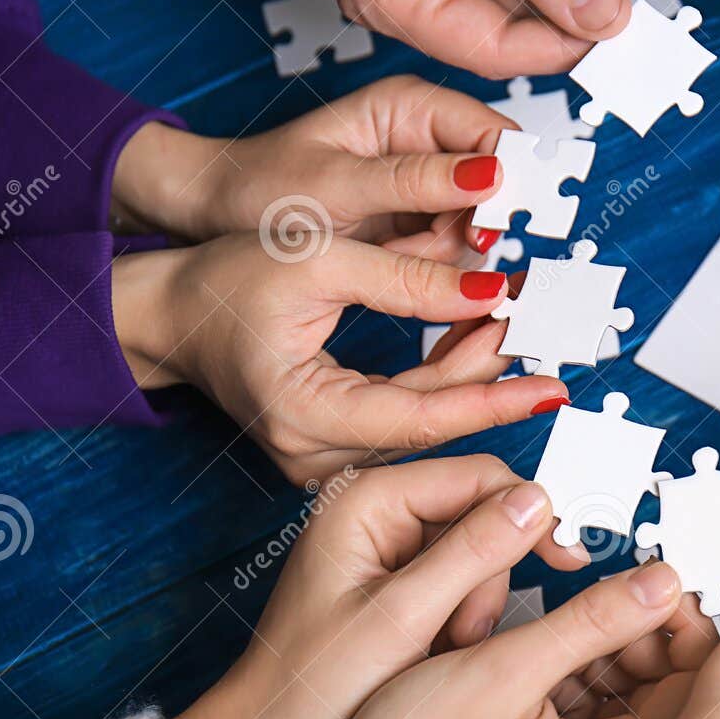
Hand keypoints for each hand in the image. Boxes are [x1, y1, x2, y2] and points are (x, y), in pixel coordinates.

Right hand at [110, 234, 569, 484]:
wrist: (166, 313)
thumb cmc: (224, 282)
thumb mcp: (320, 260)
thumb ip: (409, 279)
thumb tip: (492, 290)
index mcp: (308, 416)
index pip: (425, 417)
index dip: (495, 402)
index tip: (553, 390)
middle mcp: (316, 454)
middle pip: (430, 423)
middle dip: (492, 378)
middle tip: (545, 334)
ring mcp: (321, 458)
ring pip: (421, 422)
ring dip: (471, 374)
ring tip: (515, 323)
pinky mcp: (330, 446)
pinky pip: (401, 417)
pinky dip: (440, 380)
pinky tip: (476, 338)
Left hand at [112, 76, 510, 260]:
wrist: (215, 222)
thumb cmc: (258, 187)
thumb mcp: (335, 187)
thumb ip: (415, 182)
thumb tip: (492, 176)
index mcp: (411, 107)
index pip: (496, 134)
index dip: (510, 180)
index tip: (495, 224)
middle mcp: (426, 139)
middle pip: (497, 185)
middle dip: (470, 225)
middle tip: (422, 247)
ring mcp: (425, 183)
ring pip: (479, 224)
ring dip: (446, 253)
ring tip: (386, 252)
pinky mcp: (417, 221)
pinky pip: (453, 249)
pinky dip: (431, 268)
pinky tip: (391, 265)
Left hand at [144, 454, 587, 718]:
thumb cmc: (312, 687)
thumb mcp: (403, 618)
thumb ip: (472, 553)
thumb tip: (538, 503)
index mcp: (365, 498)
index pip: (478, 474)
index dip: (530, 512)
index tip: (566, 554)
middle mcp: (376, 506)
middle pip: (483, 509)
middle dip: (490, 573)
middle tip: (472, 630)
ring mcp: (387, 540)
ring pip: (480, 547)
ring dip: (478, 601)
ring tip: (444, 646)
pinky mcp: (398, 572)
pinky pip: (462, 575)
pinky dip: (465, 612)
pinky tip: (442, 645)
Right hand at [211, 562, 713, 718]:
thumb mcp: (507, 667)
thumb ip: (594, 619)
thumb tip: (661, 583)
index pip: (694, 688)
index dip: (681, 622)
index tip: (657, 576)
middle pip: (665, 694)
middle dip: (641, 631)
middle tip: (608, 584)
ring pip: (628, 702)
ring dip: (606, 649)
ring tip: (566, 612)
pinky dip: (577, 677)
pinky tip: (545, 647)